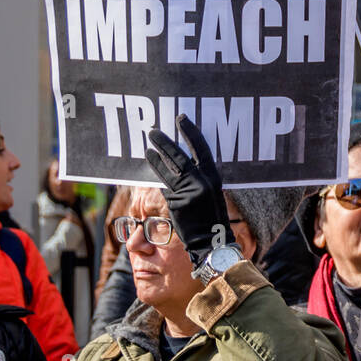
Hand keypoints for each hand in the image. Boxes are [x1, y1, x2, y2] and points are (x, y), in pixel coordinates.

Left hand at [144, 115, 231, 265]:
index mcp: (214, 176)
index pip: (201, 147)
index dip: (190, 131)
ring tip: (146, 148)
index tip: (181, 118)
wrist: (212, 242)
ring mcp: (187, 193)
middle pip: (179, 156)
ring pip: (167, 172)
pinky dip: (160, 183)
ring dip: (155, 159)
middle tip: (153, 132)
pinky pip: (165, 189)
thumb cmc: (213, 217)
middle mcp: (201, 182)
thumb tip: (183, 163)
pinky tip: (153, 174)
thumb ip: (200, 178)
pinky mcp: (175, 204)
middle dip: (164, 142)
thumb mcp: (212, 193)